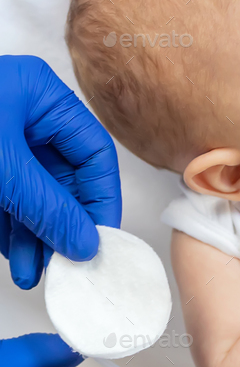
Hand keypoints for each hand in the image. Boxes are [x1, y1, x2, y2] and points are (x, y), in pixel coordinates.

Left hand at [0, 55, 120, 288]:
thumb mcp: (3, 172)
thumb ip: (46, 209)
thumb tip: (84, 243)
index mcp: (40, 95)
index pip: (94, 153)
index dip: (101, 200)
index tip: (99, 239)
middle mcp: (25, 114)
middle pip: (65, 179)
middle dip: (64, 225)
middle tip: (69, 262)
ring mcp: (2, 137)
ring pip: (36, 193)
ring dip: (37, 236)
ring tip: (36, 271)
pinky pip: (10, 198)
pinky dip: (12, 228)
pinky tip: (15, 256)